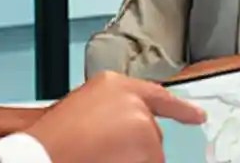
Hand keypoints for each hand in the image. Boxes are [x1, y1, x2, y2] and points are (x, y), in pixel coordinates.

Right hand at [25, 71, 206, 162]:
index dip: (181, 108)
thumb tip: (125, 131)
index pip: (156, 96)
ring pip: (151, 155)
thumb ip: (112, 113)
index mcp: (113, 84)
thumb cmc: (53, 140)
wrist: (40, 156)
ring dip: (131, 161)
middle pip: (151, 134)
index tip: (199, 116)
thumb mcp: (82, 110)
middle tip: (100, 151)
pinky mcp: (148, 147)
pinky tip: (104, 160)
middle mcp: (133, 100)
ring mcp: (143, 123)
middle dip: (134, 149)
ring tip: (96, 156)